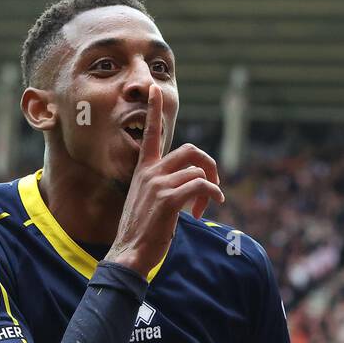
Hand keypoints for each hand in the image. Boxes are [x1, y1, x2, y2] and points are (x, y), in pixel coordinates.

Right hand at [105, 83, 224, 275]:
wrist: (129, 253)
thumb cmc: (142, 231)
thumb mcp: (149, 201)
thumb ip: (165, 185)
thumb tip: (193, 182)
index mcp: (144, 170)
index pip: (150, 134)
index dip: (152, 110)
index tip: (153, 89)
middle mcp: (150, 173)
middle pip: (191, 150)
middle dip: (210, 165)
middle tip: (214, 185)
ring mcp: (158, 185)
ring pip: (198, 172)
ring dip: (210, 190)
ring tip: (202, 209)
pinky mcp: (168, 199)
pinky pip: (200, 186)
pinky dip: (211, 195)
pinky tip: (207, 209)